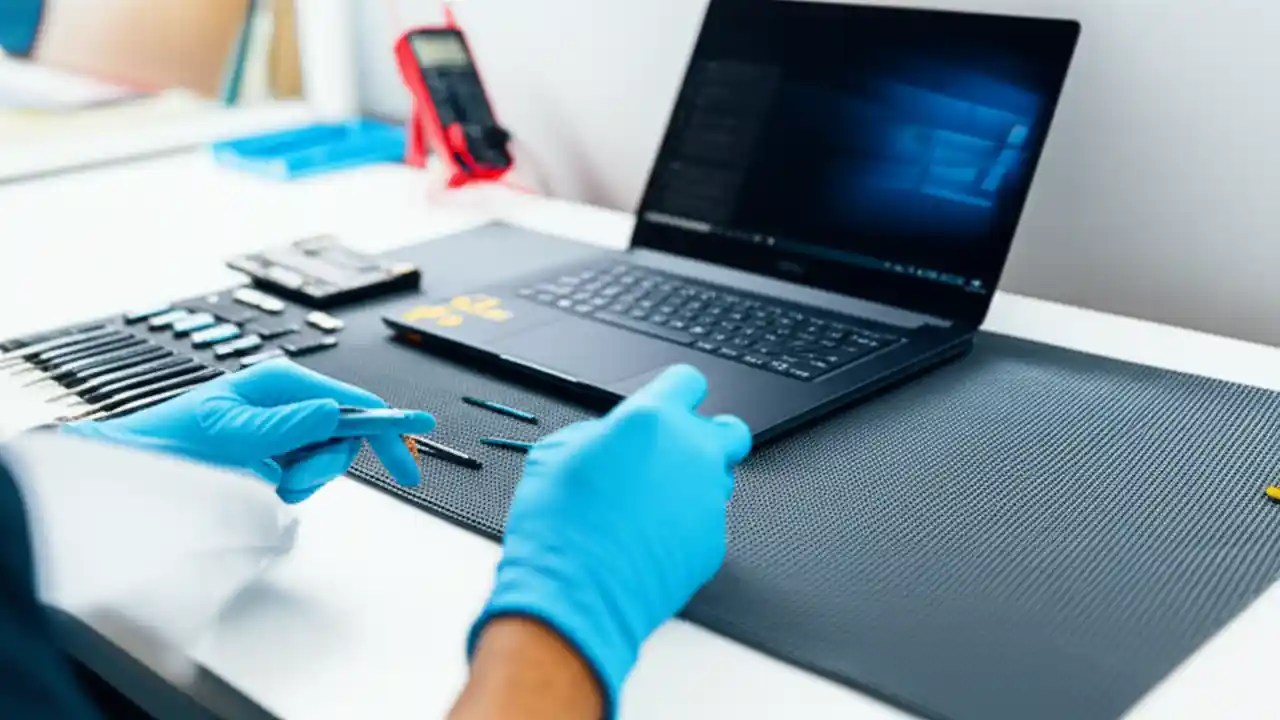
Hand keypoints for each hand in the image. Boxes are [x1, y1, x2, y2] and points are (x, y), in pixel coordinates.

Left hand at [60, 359, 434, 502]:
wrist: (139, 463)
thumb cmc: (173, 439)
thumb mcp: (230, 434)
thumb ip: (285, 425)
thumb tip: (331, 413)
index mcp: (282, 382)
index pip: (352, 402)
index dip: (387, 423)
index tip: (416, 437)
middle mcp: (290, 400)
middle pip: (346, 433)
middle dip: (328, 463)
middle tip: (296, 483)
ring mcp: (286, 426)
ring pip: (329, 456)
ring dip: (309, 477)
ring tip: (273, 483)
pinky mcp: (279, 450)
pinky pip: (309, 470)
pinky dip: (296, 483)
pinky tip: (269, 483)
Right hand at [469, 365, 751, 712]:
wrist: (576, 592)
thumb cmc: (560, 525)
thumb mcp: (558, 453)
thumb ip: (601, 433)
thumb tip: (613, 438)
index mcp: (653, 420)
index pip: (687, 381)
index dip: (676, 392)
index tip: (669, 403)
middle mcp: (691, 453)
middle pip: (730, 429)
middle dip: (709, 436)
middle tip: (677, 453)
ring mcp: (708, 499)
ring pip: (720, 478)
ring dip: (696, 484)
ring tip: (654, 505)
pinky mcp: (714, 541)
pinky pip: (708, 523)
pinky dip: (688, 527)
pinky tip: (653, 541)